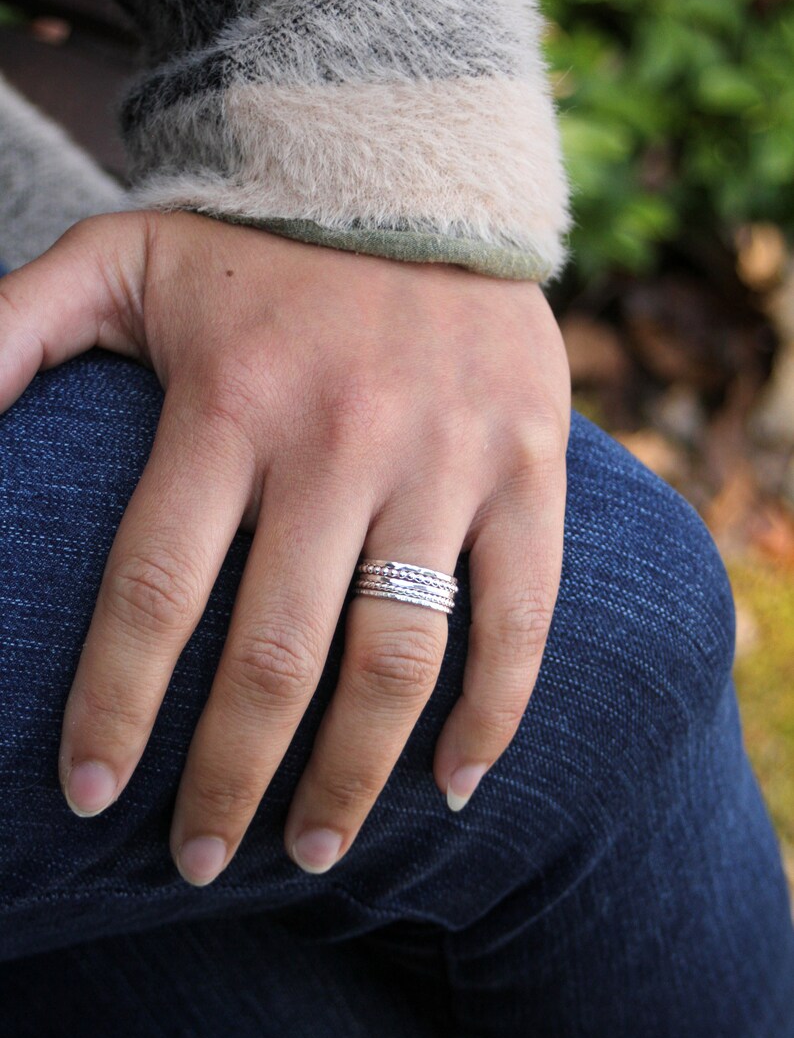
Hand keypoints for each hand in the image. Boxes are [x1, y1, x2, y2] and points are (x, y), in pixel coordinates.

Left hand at [0, 211, 569, 884]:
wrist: (414, 175)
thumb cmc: (254, 242)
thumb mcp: (120, 260)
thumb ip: (13, 332)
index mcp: (228, 403)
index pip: (157, 592)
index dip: (119, 709)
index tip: (93, 798)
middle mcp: (339, 442)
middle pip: (276, 656)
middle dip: (229, 780)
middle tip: (198, 862)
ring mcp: (445, 459)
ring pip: (398, 658)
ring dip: (352, 776)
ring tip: (314, 852)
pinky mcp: (528, 466)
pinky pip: (520, 617)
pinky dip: (492, 713)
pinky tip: (455, 784)